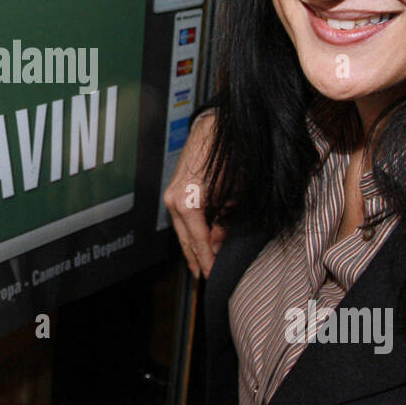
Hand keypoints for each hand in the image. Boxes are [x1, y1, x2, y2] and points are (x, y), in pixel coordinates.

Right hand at [163, 110, 226, 278]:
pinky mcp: (173, 189)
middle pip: (185, 240)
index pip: (199, 242)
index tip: (212, 277)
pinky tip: (199, 239)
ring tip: (201, 262)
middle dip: (196, 259)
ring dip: (192, 245)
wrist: (214, 127)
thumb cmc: (227, 156)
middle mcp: (174, 201)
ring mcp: (171, 195)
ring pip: (181, 230)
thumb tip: (218, 241)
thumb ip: (226, 220)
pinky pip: (181, 218)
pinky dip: (190, 230)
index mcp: (188, 204)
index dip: (207, 261)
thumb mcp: (235, 194)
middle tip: (204, 277)